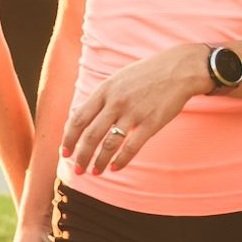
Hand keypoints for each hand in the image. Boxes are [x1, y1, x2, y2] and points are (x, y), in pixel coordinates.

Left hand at [61, 43, 206, 174]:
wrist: (177, 69)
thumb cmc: (145, 75)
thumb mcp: (118, 79)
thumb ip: (101, 97)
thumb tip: (82, 117)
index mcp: (104, 90)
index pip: (78, 118)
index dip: (69, 138)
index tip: (64, 152)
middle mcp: (115, 102)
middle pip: (90, 134)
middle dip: (81, 155)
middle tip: (77, 169)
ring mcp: (133, 112)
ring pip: (109, 144)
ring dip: (99, 161)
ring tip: (95, 172)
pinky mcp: (151, 123)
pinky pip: (131, 147)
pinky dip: (121, 160)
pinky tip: (115, 168)